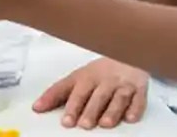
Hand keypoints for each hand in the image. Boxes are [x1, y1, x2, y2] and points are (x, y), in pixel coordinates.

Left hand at [34, 58, 148, 128]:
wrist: (128, 53)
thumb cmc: (100, 72)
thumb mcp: (77, 78)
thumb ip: (57, 94)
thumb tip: (36, 107)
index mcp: (88, 77)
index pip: (78, 91)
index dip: (72, 106)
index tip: (66, 121)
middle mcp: (105, 80)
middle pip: (98, 96)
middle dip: (91, 110)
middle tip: (84, 124)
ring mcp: (123, 84)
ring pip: (118, 97)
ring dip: (112, 111)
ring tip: (105, 124)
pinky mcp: (140, 88)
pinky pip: (139, 98)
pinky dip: (136, 108)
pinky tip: (131, 117)